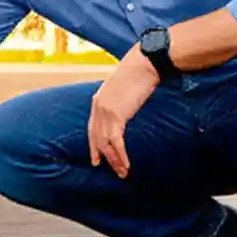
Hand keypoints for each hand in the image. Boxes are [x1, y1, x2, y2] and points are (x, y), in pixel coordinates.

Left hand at [88, 46, 159, 178]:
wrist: (144, 64)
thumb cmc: (138, 73)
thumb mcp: (123, 88)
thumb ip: (120, 100)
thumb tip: (125, 108)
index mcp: (98, 100)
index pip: (93, 128)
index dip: (94, 144)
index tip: (96, 158)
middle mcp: (98, 107)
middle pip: (97, 138)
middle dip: (103, 156)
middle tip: (111, 170)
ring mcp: (105, 112)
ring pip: (105, 143)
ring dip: (114, 160)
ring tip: (123, 172)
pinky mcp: (116, 116)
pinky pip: (116, 142)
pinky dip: (120, 155)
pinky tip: (126, 164)